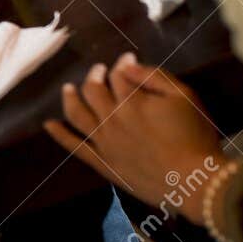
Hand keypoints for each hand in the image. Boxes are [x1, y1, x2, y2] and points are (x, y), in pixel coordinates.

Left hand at [44, 53, 224, 215]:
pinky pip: (75, 147)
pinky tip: (49, 125)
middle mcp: (111, 118)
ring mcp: (104, 142)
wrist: (194, 181)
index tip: (127, 59)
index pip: (118, 74)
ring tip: (67, 89)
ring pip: (77, 114)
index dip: (121, 63)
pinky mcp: (103, 163)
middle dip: (95, 75)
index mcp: (131, 100)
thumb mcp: (184, 96)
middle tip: (99, 71)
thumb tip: (127, 65)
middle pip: (93, 90)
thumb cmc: (194, 136)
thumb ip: (155, 76)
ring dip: (70, 97)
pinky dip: (60, 135)